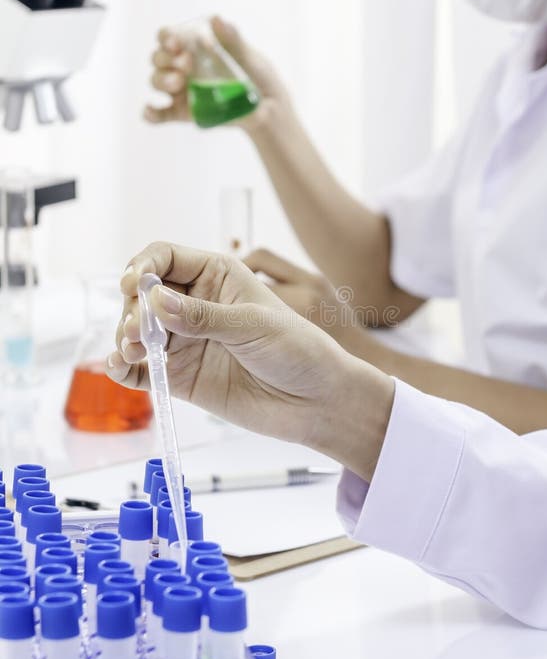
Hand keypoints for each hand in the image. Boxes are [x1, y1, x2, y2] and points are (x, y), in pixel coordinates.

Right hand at [106, 242, 392, 479]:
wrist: (317, 401)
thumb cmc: (298, 350)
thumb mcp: (254, 325)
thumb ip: (204, 316)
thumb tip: (155, 301)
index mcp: (217, 276)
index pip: (165, 257)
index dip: (143, 266)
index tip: (133, 285)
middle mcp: (196, 304)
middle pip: (144, 295)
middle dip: (133, 309)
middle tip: (140, 332)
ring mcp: (186, 341)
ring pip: (139, 331)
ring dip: (126, 337)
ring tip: (133, 350)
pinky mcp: (181, 376)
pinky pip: (142, 369)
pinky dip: (124, 367)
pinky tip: (118, 367)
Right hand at [144, 16, 290, 132]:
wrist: (268, 107)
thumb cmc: (257, 75)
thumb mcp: (248, 56)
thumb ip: (233, 39)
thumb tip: (216, 19)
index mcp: (194, 47)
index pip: (169, 37)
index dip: (167, 38)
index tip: (177, 43)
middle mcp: (182, 66)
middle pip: (158, 58)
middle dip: (165, 58)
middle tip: (186, 64)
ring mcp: (181, 90)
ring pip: (156, 80)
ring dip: (160, 79)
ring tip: (178, 82)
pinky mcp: (183, 113)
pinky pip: (160, 114)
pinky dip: (151, 113)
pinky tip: (152, 111)